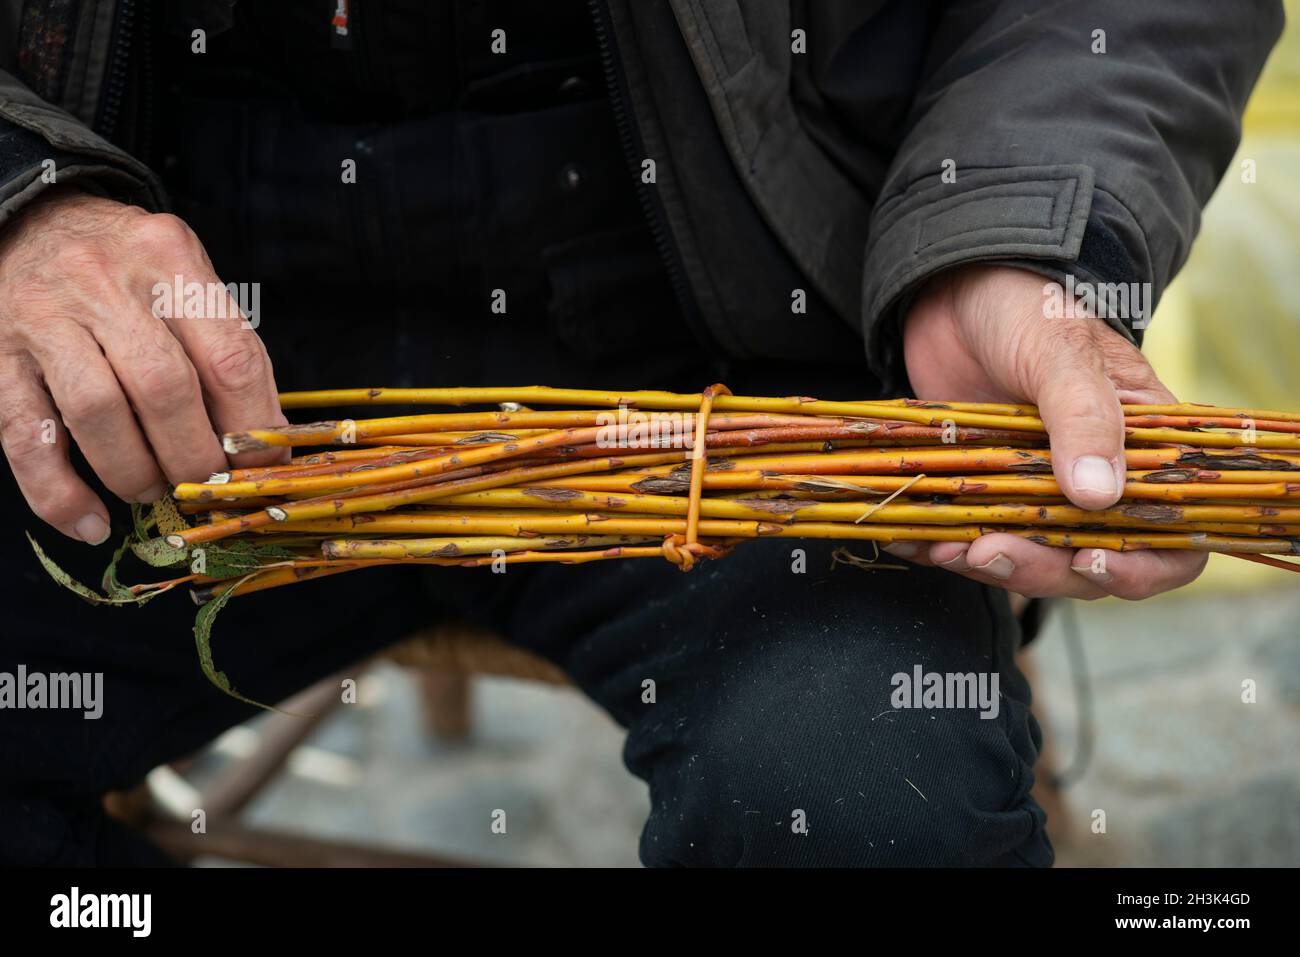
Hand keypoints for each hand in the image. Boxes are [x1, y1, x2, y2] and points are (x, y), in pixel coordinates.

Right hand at [0, 187, 286, 543]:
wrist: (35, 220)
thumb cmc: (132, 271)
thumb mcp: (189, 282)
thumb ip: (227, 351)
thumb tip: (269, 446)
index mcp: (172, 259)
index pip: (229, 358)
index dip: (254, 428)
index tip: (264, 471)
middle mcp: (105, 280)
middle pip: (165, 388)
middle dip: (195, 457)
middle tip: (204, 487)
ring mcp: (44, 315)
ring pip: (98, 412)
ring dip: (134, 471)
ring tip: (151, 490)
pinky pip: (26, 435)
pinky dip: (58, 491)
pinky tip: (89, 520)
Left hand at [893, 264, 1205, 599]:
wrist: (955, 284)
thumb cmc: (1026, 306)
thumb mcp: (1060, 353)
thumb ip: (1083, 418)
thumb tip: (1097, 495)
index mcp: (1143, 451)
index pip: (1171, 535)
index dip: (1142, 567)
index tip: (1092, 563)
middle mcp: (1094, 481)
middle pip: (1088, 563)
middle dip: (1041, 570)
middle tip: (990, 552)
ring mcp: (1035, 489)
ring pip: (1026, 558)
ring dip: (987, 564)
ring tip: (945, 548)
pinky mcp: (982, 489)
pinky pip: (967, 535)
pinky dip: (939, 545)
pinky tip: (908, 539)